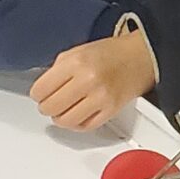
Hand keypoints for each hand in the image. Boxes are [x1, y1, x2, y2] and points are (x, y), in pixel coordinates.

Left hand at [31, 26, 154, 130]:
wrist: (142, 57)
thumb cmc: (111, 53)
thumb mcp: (77, 51)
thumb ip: (57, 70)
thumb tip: (42, 88)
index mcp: (75, 63)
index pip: (40, 90)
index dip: (38, 93)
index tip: (40, 93)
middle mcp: (87, 81)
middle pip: (51, 107)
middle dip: (47, 106)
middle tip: (50, 102)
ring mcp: (100, 98)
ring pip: (66, 121)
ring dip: (61, 117)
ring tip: (63, 110)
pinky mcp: (111, 111)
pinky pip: (85, 126)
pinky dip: (77, 124)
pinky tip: (77, 115)